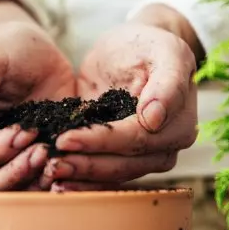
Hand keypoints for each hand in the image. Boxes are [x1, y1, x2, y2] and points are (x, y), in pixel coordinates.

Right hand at [0, 0, 74, 190]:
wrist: (36, 54)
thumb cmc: (8, 49)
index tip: (25, 130)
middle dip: (14, 171)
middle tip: (43, 148)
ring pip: (5, 192)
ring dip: (30, 182)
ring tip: (53, 157)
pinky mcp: (24, 162)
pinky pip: (30, 187)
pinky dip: (46, 183)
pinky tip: (62, 165)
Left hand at [40, 4, 200, 190]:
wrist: (133, 50)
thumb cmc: (147, 45)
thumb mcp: (164, 50)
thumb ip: (167, 82)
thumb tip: (154, 120)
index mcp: (179, 123)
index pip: (136, 139)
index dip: (100, 142)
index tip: (65, 140)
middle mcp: (167, 147)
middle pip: (123, 164)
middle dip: (85, 165)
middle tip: (50, 163)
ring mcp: (146, 158)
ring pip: (113, 175)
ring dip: (80, 179)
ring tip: (48, 174)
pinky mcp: (124, 160)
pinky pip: (105, 178)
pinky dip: (81, 183)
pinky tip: (56, 184)